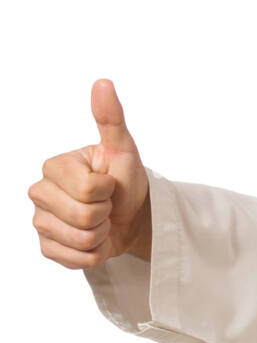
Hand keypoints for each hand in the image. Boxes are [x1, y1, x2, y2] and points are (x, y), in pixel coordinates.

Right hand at [30, 79, 150, 268]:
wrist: (131, 217)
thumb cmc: (126, 181)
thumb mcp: (123, 149)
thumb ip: (111, 119)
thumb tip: (103, 83)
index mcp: (54, 166)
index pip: (89, 189)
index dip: (109, 190)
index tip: (109, 184)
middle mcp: (39, 192)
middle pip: (83, 216)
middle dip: (106, 213)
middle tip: (107, 205)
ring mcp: (40, 221)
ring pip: (80, 239)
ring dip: (102, 235)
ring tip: (102, 222)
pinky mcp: (47, 247)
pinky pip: (76, 260)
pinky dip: (95, 254)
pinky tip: (95, 240)